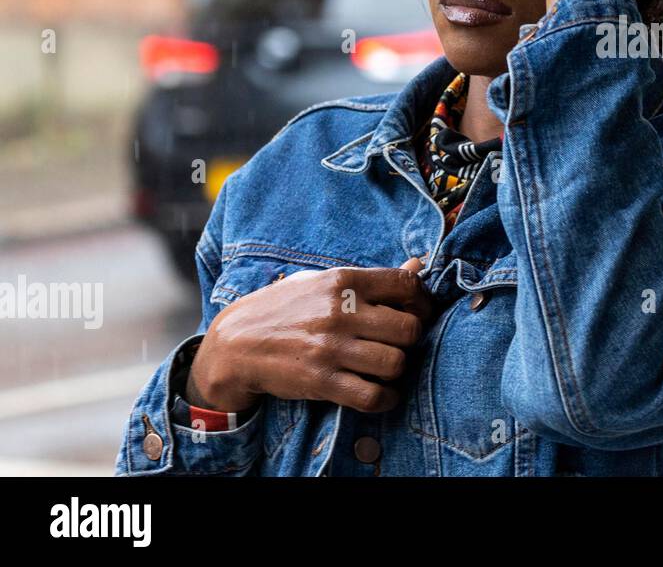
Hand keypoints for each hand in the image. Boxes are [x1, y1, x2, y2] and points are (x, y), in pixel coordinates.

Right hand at [188, 256, 431, 413]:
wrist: (236, 343)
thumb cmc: (285, 308)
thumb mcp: (324, 282)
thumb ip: (372, 278)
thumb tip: (416, 266)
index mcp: (343, 281)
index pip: (406, 286)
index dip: (423, 301)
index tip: (419, 312)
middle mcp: (340, 312)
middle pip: (409, 329)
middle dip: (412, 339)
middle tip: (400, 343)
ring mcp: (330, 348)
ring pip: (395, 363)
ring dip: (398, 368)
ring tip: (386, 366)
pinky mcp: (321, 381)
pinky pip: (372, 396)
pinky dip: (385, 398)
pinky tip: (381, 392)